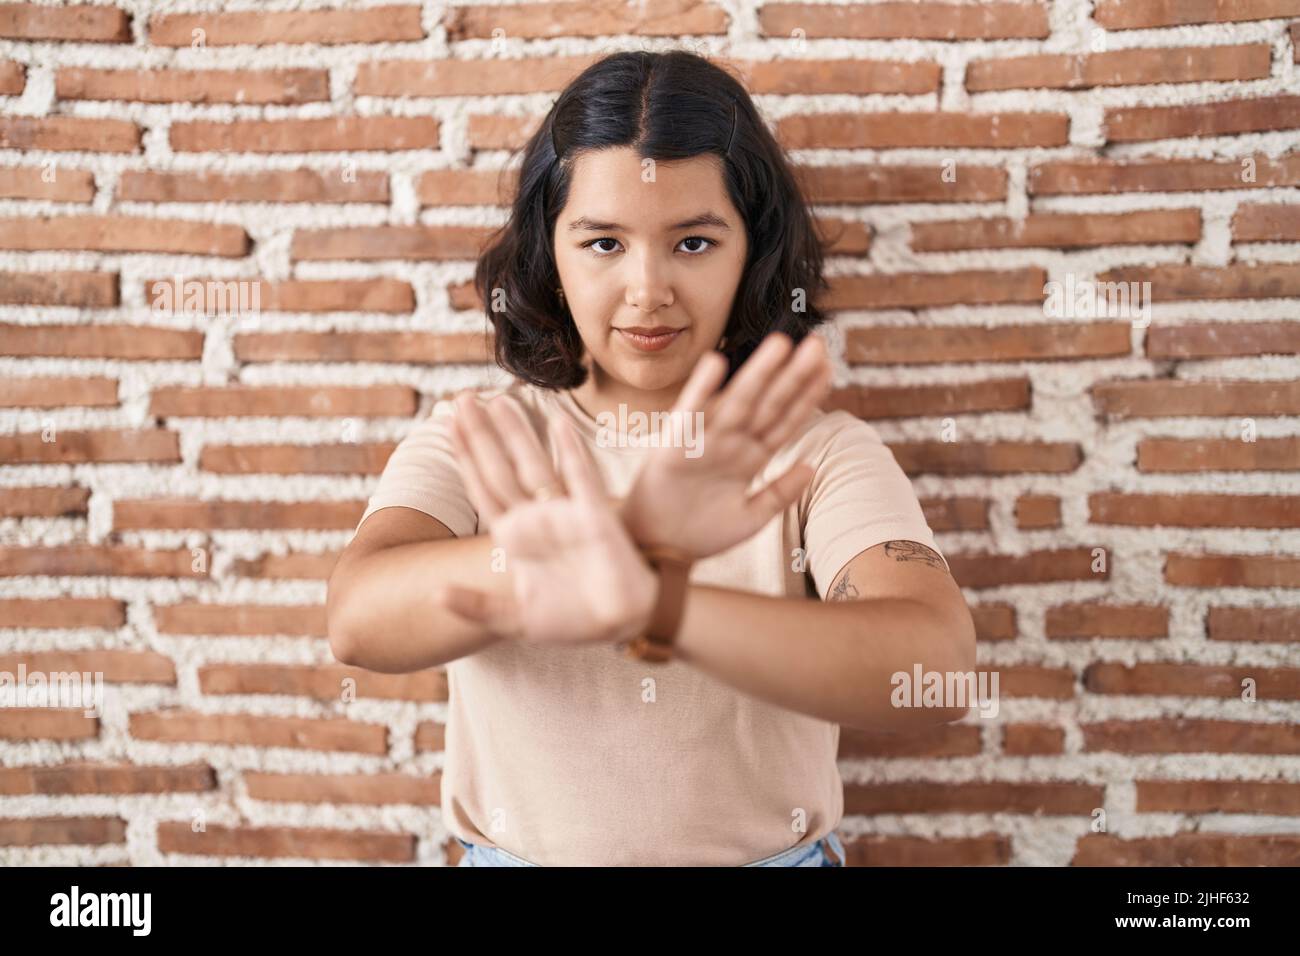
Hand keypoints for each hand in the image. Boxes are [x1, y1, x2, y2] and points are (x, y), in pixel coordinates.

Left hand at [440, 392, 657, 646]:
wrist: (622, 624)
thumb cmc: (573, 621)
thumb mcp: (515, 620)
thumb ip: (476, 607)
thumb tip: (433, 594)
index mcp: (515, 537)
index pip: (482, 488)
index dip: (464, 457)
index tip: (446, 426)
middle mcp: (537, 519)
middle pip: (501, 468)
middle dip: (481, 434)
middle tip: (461, 398)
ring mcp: (565, 514)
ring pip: (535, 464)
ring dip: (517, 432)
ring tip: (498, 398)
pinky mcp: (595, 517)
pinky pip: (581, 477)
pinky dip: (570, 450)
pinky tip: (558, 421)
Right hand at [619, 330, 832, 560]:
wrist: (658, 549)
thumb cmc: (701, 533)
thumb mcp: (750, 518)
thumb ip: (780, 493)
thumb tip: (812, 467)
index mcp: (751, 458)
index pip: (786, 421)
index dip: (807, 395)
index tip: (828, 369)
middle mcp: (732, 444)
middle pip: (769, 404)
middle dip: (793, 375)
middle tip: (817, 344)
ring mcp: (705, 442)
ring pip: (738, 402)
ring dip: (758, 373)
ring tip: (781, 343)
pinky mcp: (675, 447)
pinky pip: (690, 414)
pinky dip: (701, 389)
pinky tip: (716, 363)